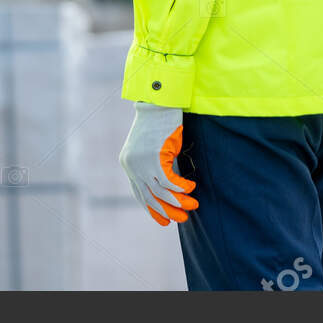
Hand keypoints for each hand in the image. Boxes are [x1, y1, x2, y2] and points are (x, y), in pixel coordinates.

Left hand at [118, 102, 196, 224]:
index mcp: (129, 164)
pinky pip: (170, 181)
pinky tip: (191, 188)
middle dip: (166, 211)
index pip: (138, 193)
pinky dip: (182, 187)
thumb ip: (157, 166)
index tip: (163, 219)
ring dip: (179, 202)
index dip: (152, 208)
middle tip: (181, 219)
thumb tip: (171, 187)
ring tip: (193, 206)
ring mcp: (142, 163)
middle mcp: (132, 166)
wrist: (159, 102)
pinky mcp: (155, 158)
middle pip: (149, 197)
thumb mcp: (154, 147)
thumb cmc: (159, 121)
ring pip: (160, 192)